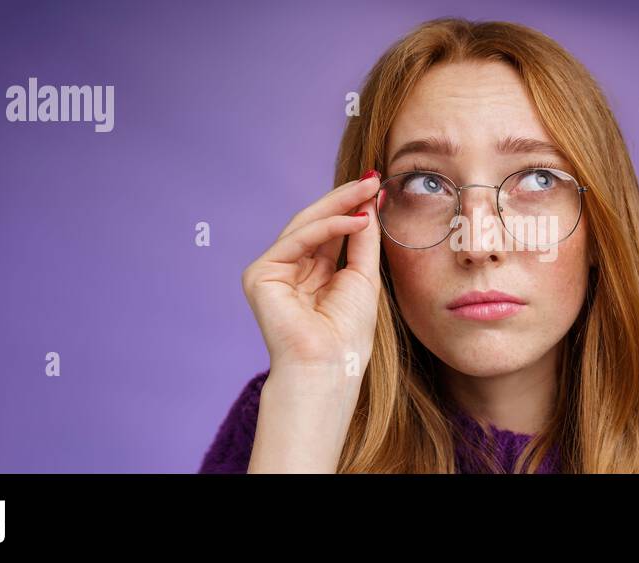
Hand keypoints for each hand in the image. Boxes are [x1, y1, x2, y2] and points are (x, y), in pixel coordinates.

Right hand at [241, 171, 382, 372]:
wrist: (328, 367)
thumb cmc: (348, 334)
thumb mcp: (363, 277)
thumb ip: (363, 239)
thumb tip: (370, 202)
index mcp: (312, 274)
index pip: (331, 232)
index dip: (353, 208)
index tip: (378, 186)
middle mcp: (290, 270)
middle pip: (317, 223)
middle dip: (346, 198)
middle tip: (373, 178)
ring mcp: (272, 272)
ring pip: (306, 225)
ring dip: (339, 204)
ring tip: (369, 190)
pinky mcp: (261, 275)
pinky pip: (298, 240)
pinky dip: (328, 226)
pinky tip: (356, 219)